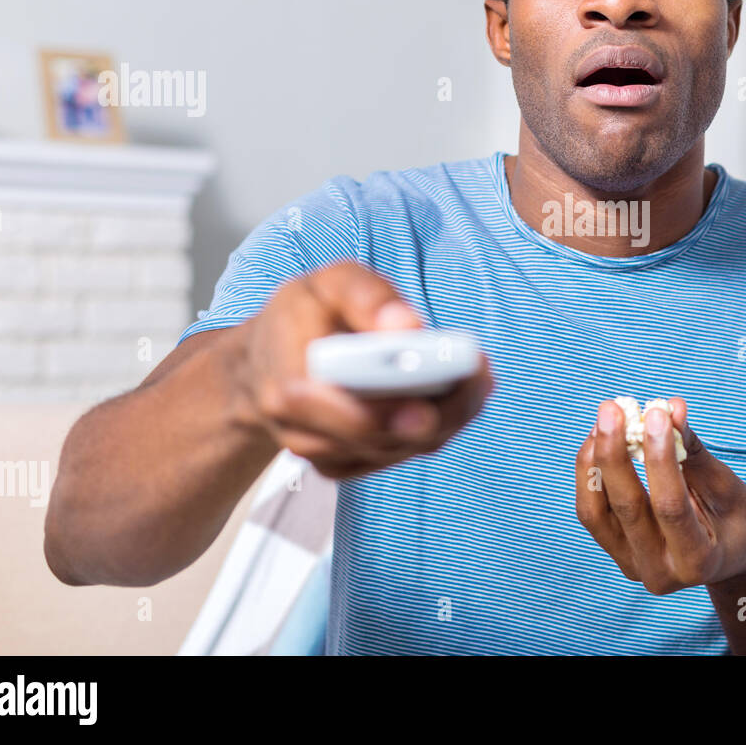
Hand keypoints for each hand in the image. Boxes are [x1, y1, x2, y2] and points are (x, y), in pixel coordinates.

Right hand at [228, 260, 492, 478]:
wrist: (265, 359)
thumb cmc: (303, 315)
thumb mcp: (327, 283)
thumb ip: (367, 296)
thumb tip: (408, 326)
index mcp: (290, 386)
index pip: (351, 414)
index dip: (403, 406)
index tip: (453, 380)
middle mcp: (302, 431)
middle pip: (384, 438)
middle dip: (442, 411)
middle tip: (480, 377)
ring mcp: (323, 454)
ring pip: (399, 450)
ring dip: (446, 419)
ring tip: (478, 379)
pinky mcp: (343, 463)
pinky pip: (397, 455)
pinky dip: (435, 430)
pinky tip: (456, 399)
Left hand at [575, 397, 745, 593]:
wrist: (731, 556)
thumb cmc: (735, 518)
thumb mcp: (725, 485)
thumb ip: (692, 450)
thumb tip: (670, 408)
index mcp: (698, 561)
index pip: (670, 505)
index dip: (660, 457)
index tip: (656, 413)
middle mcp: (660, 573)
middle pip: (627, 507)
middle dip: (615, 453)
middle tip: (614, 408)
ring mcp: (633, 566)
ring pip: (595, 511)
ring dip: (595, 460)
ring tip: (605, 418)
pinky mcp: (616, 552)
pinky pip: (592, 510)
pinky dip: (590, 471)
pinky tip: (599, 439)